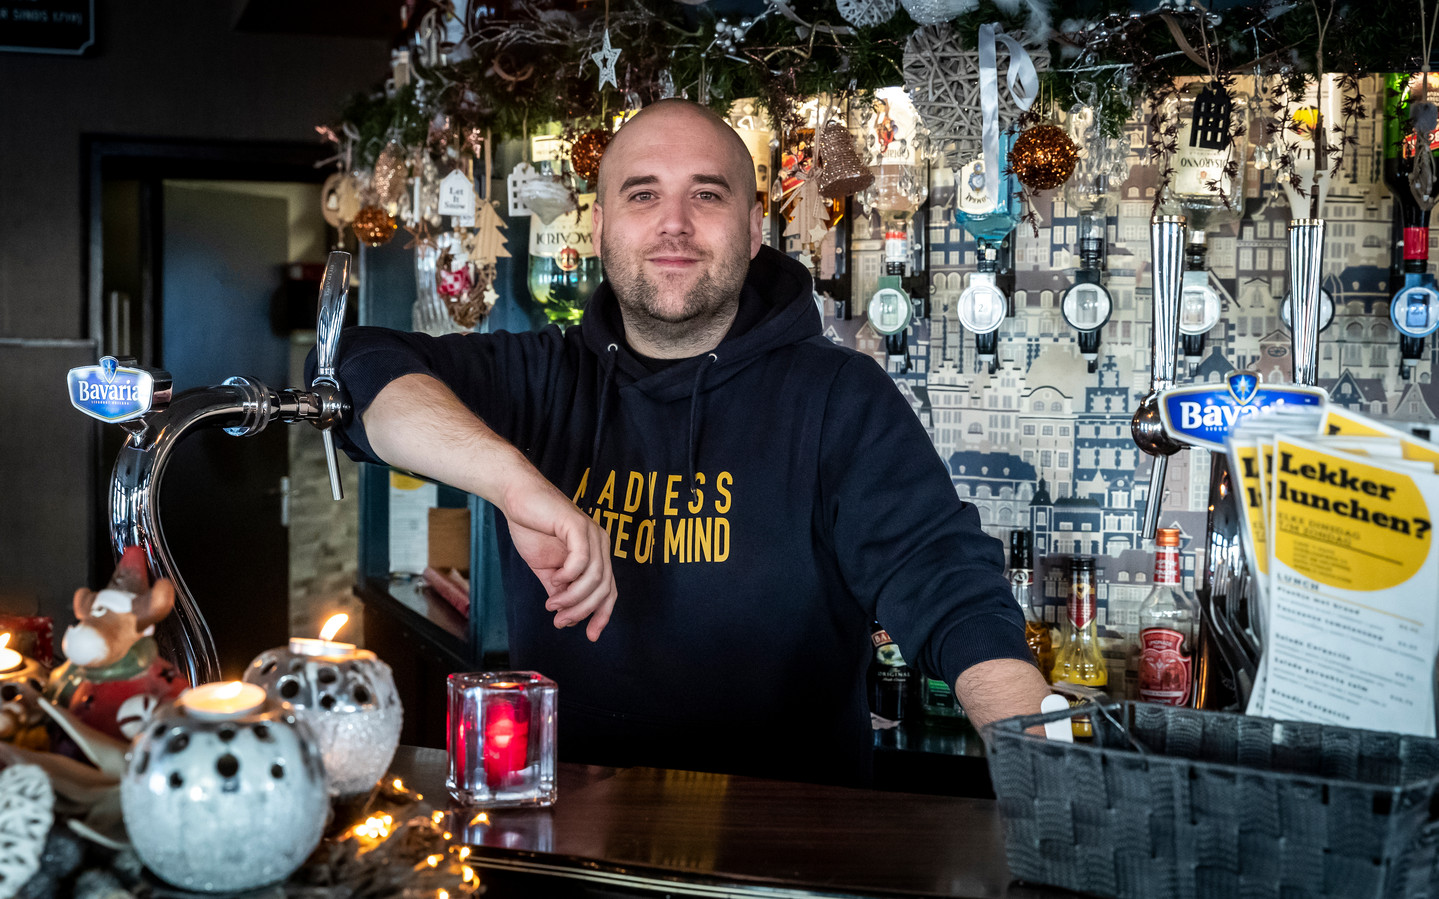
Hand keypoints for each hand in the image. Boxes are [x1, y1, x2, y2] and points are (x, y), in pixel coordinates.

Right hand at [502, 477, 616, 641]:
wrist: (516, 497)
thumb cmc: (533, 528)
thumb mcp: (548, 569)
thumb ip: (559, 591)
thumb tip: (566, 619)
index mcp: (597, 553)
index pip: (609, 591)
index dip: (602, 615)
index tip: (590, 636)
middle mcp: (600, 543)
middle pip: (603, 588)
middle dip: (582, 611)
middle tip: (559, 621)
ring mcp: (591, 533)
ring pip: (594, 577)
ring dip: (573, 598)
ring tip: (553, 604)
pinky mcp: (577, 525)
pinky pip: (581, 559)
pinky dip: (569, 576)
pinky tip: (554, 580)